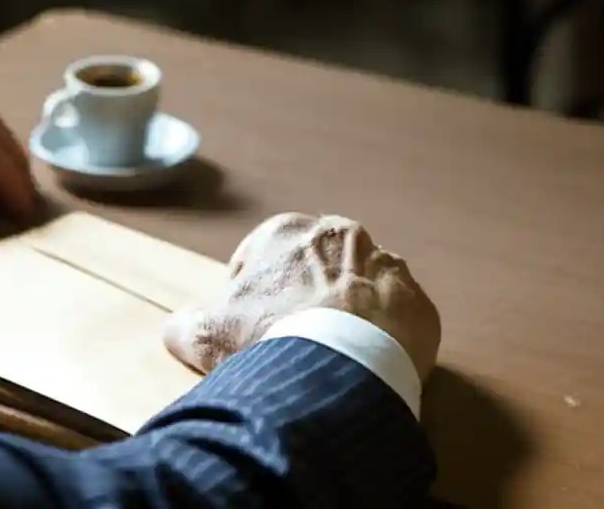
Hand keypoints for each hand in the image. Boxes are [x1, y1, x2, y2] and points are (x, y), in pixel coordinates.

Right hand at [164, 212, 440, 380]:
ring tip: (333, 357)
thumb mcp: (202, 333)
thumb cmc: (267, 340)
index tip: (250, 325)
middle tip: (292, 341)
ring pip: (362, 289)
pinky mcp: (421, 306)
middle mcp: (342, 236)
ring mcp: (388, 268)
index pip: (262, 255)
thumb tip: (182, 327)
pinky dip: (384, 339)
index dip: (251, 293)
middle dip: (304, 297)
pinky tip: (365, 367)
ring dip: (348, 314)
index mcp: (286, 231)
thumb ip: (185, 323)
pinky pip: (399, 321)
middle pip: (315, 267)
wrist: (340, 372)